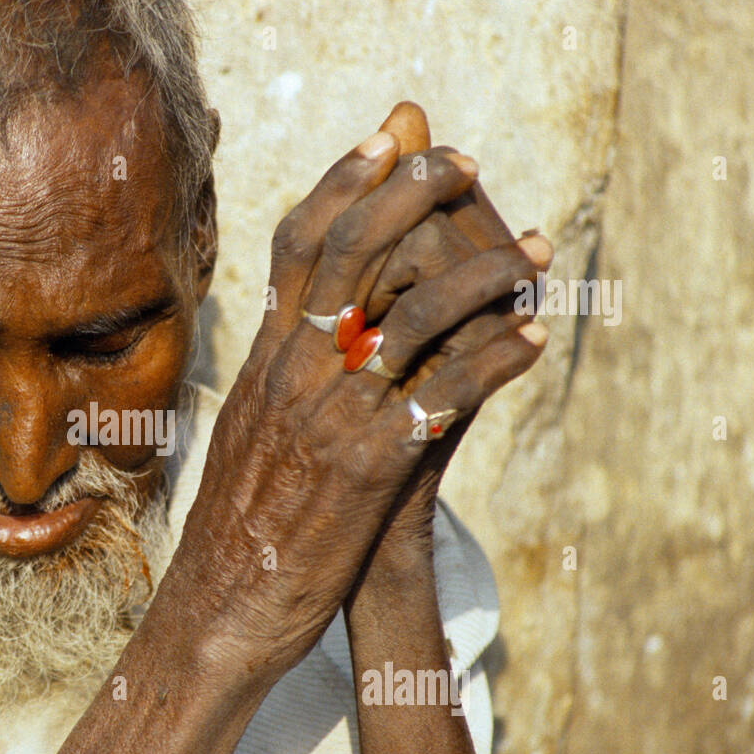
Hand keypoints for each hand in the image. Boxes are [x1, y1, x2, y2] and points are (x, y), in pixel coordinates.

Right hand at [158, 116, 548, 689]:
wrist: (221, 609)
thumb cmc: (240, 529)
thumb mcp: (249, 439)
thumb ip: (280, 386)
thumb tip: (304, 347)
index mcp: (263, 363)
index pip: (294, 249)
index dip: (339, 186)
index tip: (381, 144)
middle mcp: (291, 375)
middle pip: (351, 254)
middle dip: (411, 194)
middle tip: (463, 163)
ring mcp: (328, 417)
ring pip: (411, 314)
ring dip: (483, 274)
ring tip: (533, 254)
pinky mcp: (365, 467)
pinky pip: (440, 394)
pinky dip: (493, 360)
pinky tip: (531, 342)